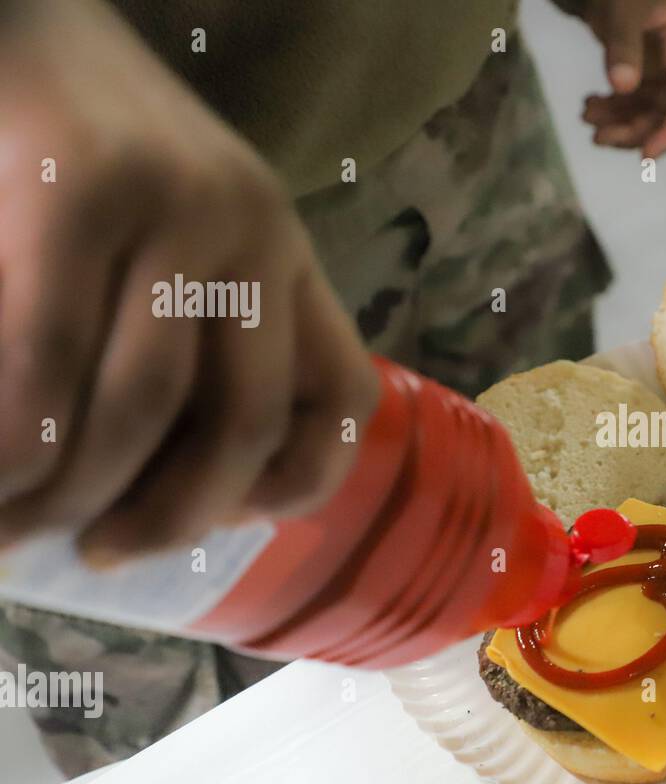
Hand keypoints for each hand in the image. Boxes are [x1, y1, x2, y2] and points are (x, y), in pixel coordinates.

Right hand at [0, 0, 378, 563]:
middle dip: (171, 517)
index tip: (231, 520)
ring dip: (76, 496)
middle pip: (246, 422)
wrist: (19, 16)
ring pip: (145, 408)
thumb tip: (151, 478)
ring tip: (17, 532)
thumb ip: (191, 335)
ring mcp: (176, 211)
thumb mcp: (179, 241)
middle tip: (103, 557)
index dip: (300, 482)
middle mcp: (256, 233)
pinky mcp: (80, 194)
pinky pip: (49, 359)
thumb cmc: (88, 150)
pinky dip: (15, 443)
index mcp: (287, 255)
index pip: (342, 395)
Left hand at [579, 0, 665, 157]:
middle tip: (598, 138)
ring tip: (587, 117)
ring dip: (619, 121)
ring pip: (647, 109)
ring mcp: (661, 62)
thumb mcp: (623, 6)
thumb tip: (622, 87)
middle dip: (635, 129)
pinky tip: (588, 106)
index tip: (645, 155)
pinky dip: (611, 107)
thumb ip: (623, 45)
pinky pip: (632, 98)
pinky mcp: (642, 63)